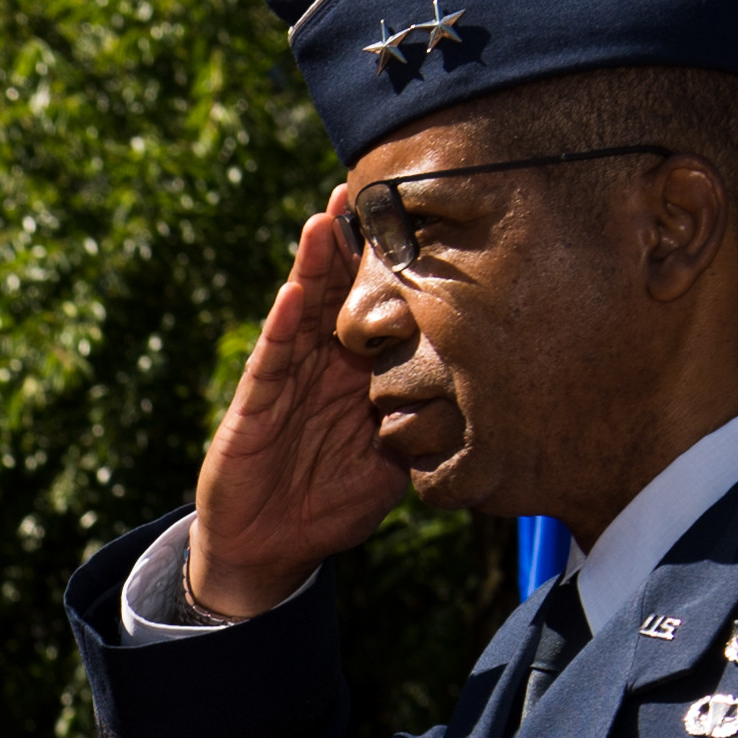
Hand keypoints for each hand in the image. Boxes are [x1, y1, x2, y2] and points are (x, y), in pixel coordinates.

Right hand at [186, 201, 404, 613]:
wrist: (271, 550)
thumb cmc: (330, 506)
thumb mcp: (393, 470)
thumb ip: (424, 439)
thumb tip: (481, 418)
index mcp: (356, 376)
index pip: (376, 310)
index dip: (390, 268)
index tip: (418, 220)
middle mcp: (320, 368)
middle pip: (336, 292)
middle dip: (349, 242)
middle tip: (367, 187)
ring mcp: (285, 380)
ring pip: (301, 310)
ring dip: (312, 265)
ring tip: (326, 217)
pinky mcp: (255, 404)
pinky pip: (271, 357)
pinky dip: (282, 323)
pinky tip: (294, 291)